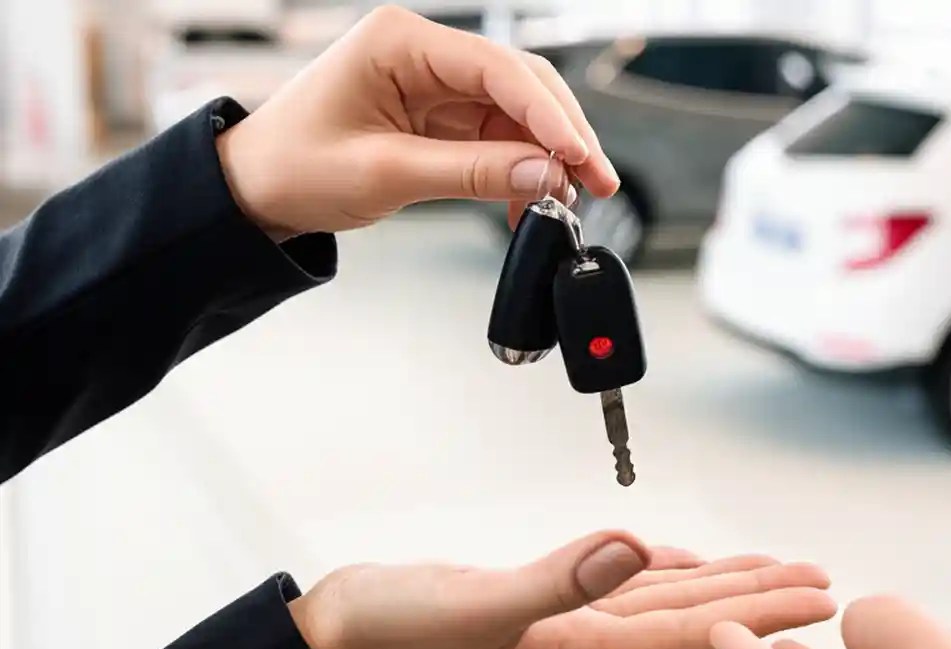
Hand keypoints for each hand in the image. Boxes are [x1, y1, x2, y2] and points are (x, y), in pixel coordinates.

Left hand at [215, 4, 619, 240]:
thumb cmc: (293, 166)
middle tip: (595, 182)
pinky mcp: (438, 115)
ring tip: (565, 201)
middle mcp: (423, 53)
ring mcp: (434, 84)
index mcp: (399, 42)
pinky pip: (495, 137)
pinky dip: (519, 170)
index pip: (496, 68)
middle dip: (561, 134)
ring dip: (545, 157)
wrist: (253, 190)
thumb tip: (544, 176)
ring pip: (515, 113)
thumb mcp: (385, 173)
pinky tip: (530, 200)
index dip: (547, 114)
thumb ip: (470, 174)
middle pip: (518, 84)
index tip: (579, 156)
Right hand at [289, 530, 834, 648]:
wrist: (339, 640)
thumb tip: (635, 547)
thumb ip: (557, 579)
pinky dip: (660, 575)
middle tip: (820, 583)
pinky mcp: (543, 607)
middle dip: (762, 600)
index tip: (816, 597)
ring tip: (773, 574)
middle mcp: (584, 645)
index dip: (761, 612)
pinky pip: (620, 591)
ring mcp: (564, 629)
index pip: (693, 630)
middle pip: (694, 619)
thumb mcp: (477, 603)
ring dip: (722, 587)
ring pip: (665, 604)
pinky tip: (675, 565)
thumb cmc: (396, 629)